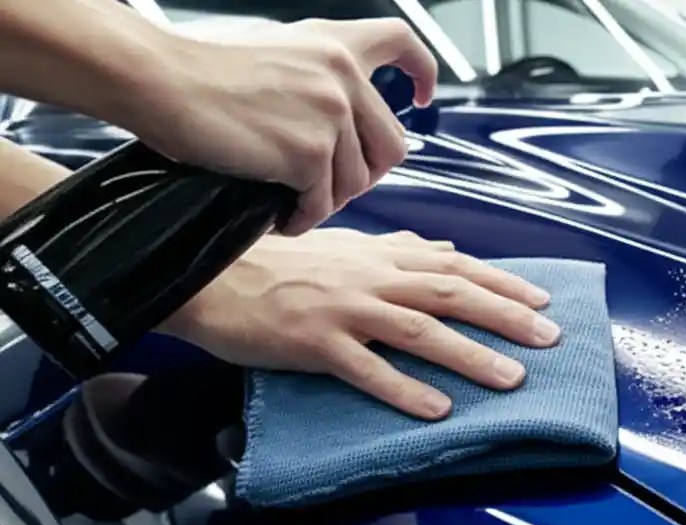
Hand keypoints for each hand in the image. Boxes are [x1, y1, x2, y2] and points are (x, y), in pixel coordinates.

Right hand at [131, 18, 436, 234]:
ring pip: (357, 181)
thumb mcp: (276, 51)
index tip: (421, 95)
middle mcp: (342, 73)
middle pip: (391, 144)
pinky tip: (280, 215)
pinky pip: (323, 202)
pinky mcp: (310, 152)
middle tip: (330, 187)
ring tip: (293, 202)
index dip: (422, 71)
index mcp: (335, 44)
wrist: (160, 80)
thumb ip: (317, 75)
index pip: (401, 43)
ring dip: (327, 200)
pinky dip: (303, 217)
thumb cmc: (200, 70)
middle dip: (365, 174)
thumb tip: (341, 118)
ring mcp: (330, 113)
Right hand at [159, 229, 558, 419]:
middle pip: (450, 294)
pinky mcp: (314, 343)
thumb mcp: (345, 246)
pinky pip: (367, 369)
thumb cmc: (279, 262)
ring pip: (419, 331)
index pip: (456, 265)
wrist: (211, 276)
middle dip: (505, 315)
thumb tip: (444, 249)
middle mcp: (371, 278)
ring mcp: (344, 310)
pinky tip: (438, 411)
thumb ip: (398, 249)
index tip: (544, 300)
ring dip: (470, 355)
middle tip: (549, 338)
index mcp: (381, 256)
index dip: (503, 282)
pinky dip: (405, 390)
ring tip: (511, 379)